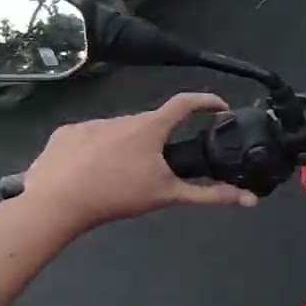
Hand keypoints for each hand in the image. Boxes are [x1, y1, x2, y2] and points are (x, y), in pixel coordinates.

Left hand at [23, 93, 257, 230]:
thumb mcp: (167, 196)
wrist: (55, 203)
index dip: (206, 101)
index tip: (219, 107)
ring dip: (125, 148)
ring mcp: (90, 124)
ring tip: (120, 177)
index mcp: (149, 127)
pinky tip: (89, 174)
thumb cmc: (117, 196)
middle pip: (149, 124)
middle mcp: (121, 118)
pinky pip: (88, 138)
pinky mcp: (64, 134)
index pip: (186, 103)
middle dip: (158, 139)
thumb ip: (209, 195)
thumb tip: (250, 200)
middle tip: (159, 166)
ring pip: (117, 132)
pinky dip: (95, 152)